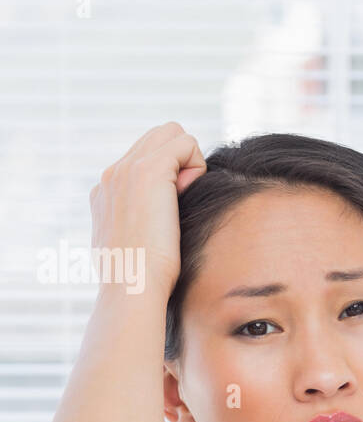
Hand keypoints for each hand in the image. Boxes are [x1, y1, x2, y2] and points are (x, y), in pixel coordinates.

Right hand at [89, 122, 206, 295]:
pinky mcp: (148, 171)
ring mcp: (127, 169)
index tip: (171, 211)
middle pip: (160, 136)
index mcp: (107, 191)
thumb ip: (140, 225)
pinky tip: (188, 195)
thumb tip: (159, 222)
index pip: (147, 157)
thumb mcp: (134, 248)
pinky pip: (186, 143)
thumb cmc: (140, 281)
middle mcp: (113, 174)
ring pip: (173, 133)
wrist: (131, 288)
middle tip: (182, 199)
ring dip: (189, 162)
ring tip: (184, 197)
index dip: (171, 175)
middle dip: (180, 162)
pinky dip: (197, 166)